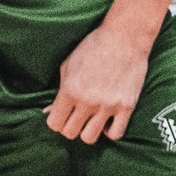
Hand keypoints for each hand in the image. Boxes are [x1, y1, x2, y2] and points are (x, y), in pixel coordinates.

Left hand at [46, 23, 151, 142]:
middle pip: (70, 133)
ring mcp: (108, 105)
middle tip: (76, 116)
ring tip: (91, 119)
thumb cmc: (94, 46)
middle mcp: (88, 101)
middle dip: (70, 126)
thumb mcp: (69, 64)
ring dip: (88, 130)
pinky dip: (110, 131)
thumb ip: (59, 89)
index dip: (56, 121)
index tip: (62, 114)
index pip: (54, 124)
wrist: (125, 36)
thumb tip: (48, 111)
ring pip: (89, 138)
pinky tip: (108, 120)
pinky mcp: (126, 106)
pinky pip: (115, 134)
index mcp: (70, 90)